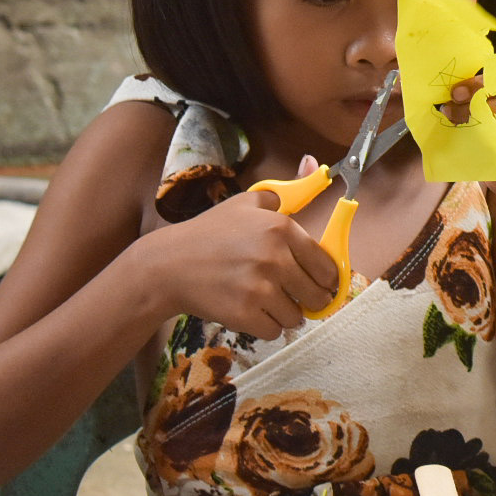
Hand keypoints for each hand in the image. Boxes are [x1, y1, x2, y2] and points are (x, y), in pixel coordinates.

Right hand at [129, 162, 340, 339]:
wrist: (168, 265)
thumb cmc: (211, 232)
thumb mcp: (248, 202)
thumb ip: (286, 191)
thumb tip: (314, 164)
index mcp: (282, 228)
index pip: (327, 267)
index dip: (324, 279)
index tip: (317, 282)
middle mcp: (275, 257)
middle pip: (317, 296)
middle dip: (308, 300)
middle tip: (291, 295)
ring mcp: (259, 287)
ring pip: (296, 317)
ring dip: (285, 314)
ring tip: (265, 300)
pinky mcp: (244, 314)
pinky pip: (274, 331)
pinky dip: (266, 327)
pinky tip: (251, 311)